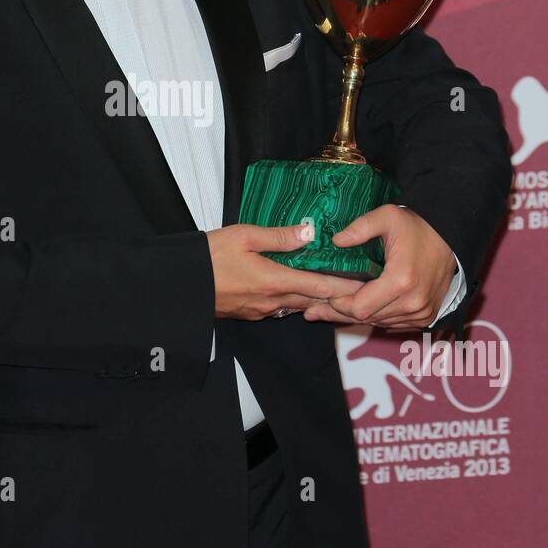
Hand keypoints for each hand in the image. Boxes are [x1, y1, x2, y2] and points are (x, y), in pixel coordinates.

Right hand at [206, 222, 364, 320]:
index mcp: (274, 281)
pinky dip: (295, 301)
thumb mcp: (244, 236)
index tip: (364, 286)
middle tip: (359, 290)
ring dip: (316, 300)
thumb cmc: (209, 257)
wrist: (182, 285)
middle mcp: (272, 301)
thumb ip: (278, 236)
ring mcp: (261, 311)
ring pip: (297, 306)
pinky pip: (280, 308)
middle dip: (336, 297)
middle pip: (313, 301)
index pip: (319, 286)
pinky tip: (297, 292)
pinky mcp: (250, 314)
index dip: (344, 287)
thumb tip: (308, 233)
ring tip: (334, 291)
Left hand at [301, 204, 455, 330]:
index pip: (359, 308)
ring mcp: (421, 313)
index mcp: (401, 281)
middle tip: (319, 306)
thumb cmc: (417, 226)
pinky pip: (392, 323)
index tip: (326, 292)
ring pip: (378, 323)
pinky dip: (377, 316)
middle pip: (366, 319)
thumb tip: (335, 241)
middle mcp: (413, 303)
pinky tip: (363, 306)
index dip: (339, 303)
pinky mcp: (425, 317)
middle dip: (343, 311)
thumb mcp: (387, 216)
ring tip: (337, 306)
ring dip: (360, 314)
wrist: (450, 237)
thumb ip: (359, 227)